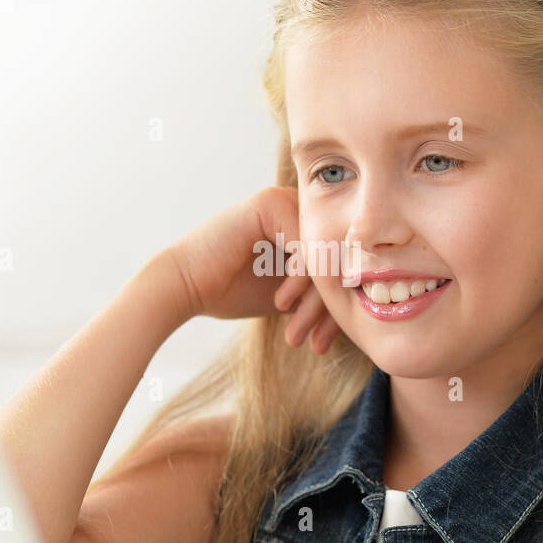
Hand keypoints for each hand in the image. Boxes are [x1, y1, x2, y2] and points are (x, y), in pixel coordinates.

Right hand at [167, 186, 340, 353]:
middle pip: (336, 259)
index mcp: (302, 224)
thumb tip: (358, 308)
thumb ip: (317, 291)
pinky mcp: (270, 204)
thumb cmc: (230, 292)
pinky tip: (281, 301)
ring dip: (314, 299)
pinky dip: (299, 278)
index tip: (324, 340)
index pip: (337, 264)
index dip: (335, 305)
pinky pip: (305, 245)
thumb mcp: (287, 295)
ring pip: (324, 255)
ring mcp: (284, 200)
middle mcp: (297, 206)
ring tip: (296, 331)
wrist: (184, 288)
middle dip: (328, 307)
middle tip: (316, 342)